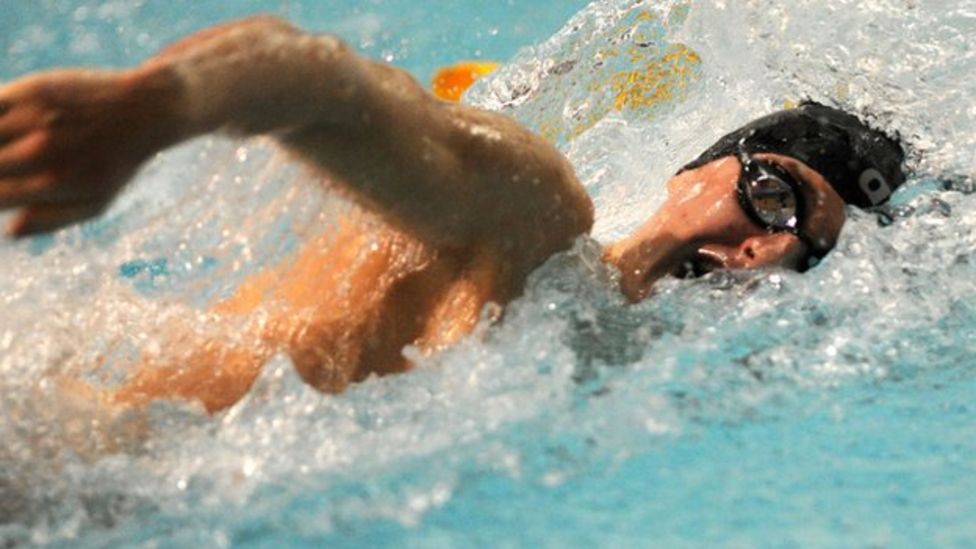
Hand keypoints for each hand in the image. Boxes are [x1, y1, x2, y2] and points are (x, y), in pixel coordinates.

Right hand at [0, 67, 180, 235]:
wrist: (145, 111)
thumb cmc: (117, 162)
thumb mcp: (96, 202)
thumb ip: (51, 219)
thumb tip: (9, 231)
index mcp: (52, 183)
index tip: (6, 190)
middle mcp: (40, 150)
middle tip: (9, 170)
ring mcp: (36, 118)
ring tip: (8, 149)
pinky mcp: (33, 90)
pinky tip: (4, 127)